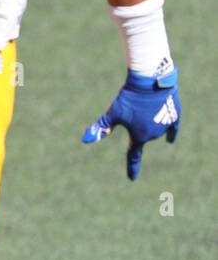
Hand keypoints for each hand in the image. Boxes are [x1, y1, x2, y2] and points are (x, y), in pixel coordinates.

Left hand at [81, 66, 179, 180]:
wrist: (150, 81)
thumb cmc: (129, 98)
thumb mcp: (113, 113)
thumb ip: (101, 127)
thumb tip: (85, 140)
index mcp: (139, 137)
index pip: (133, 156)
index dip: (132, 168)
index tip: (132, 179)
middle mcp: (154, 135)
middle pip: (142, 133)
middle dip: (136, 123)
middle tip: (133, 107)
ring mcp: (165, 126)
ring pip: (154, 126)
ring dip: (147, 118)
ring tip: (144, 103)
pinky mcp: (175, 116)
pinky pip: (172, 128)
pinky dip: (170, 133)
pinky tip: (170, 140)